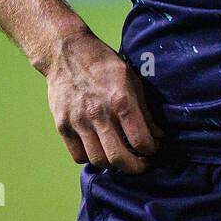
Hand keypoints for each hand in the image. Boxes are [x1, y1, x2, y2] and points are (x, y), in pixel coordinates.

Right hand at [41, 29, 162, 173]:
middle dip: (135, 167)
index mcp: (120, 101)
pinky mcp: (62, 125)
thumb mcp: (132, 80)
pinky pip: (78, 155)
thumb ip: (144, 110)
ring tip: (121, 158)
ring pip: (98, 160)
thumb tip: (158, 135)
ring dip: (113, 165)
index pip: (141, 141)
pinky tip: (99, 149)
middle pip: (118, 158)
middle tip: (142, 164)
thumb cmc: (103, 64)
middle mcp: (99, 114)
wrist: (66, 52)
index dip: (151, 150)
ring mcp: (78, 121)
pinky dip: (91, 158)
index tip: (153, 149)